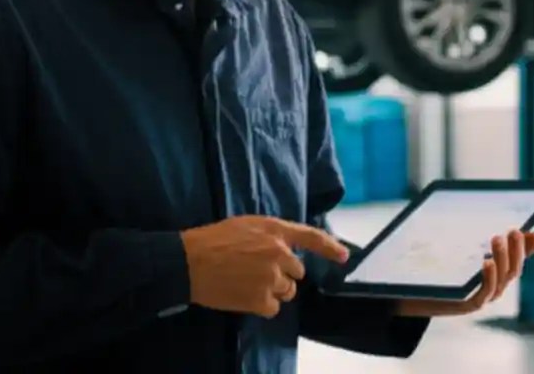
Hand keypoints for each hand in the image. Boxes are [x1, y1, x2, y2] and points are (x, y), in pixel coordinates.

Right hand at [180, 215, 348, 317]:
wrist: (189, 262)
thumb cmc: (213, 240)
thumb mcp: (247, 225)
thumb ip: (270, 235)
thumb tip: (285, 251)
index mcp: (275, 230)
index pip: (311, 237)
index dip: (331, 247)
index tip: (344, 256)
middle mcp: (279, 253)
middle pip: (297, 272)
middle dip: (282, 275)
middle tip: (256, 272)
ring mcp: (271, 277)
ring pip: (287, 292)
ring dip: (273, 291)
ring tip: (247, 283)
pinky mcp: (261, 299)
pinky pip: (274, 308)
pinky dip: (263, 306)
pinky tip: (244, 295)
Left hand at [395, 229, 533, 317]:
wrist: (412, 291)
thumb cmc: (439, 265)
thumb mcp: (458, 244)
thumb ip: (475, 229)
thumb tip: (497, 215)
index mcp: (495, 270)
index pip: (518, 258)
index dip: (528, 246)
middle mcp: (493, 285)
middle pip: (513, 269)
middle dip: (516, 249)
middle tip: (513, 230)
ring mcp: (482, 296)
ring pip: (502, 279)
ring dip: (503, 258)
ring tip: (497, 238)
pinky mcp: (467, 304)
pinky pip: (484, 293)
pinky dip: (490, 278)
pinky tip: (487, 262)